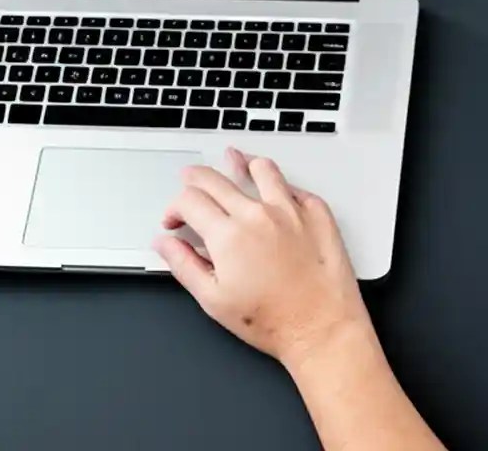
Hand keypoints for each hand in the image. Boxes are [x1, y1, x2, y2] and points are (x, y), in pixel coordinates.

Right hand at [153, 148, 372, 362]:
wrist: (322, 328)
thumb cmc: (274, 321)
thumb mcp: (214, 300)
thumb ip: (184, 265)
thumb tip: (165, 244)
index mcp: (229, 235)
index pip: (190, 200)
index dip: (174, 207)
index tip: (175, 219)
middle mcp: (259, 215)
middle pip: (217, 179)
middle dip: (197, 178)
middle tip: (191, 180)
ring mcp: (292, 211)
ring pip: (261, 170)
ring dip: (242, 164)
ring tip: (234, 160)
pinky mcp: (319, 214)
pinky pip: (295, 187)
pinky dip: (280, 185)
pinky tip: (275, 189)